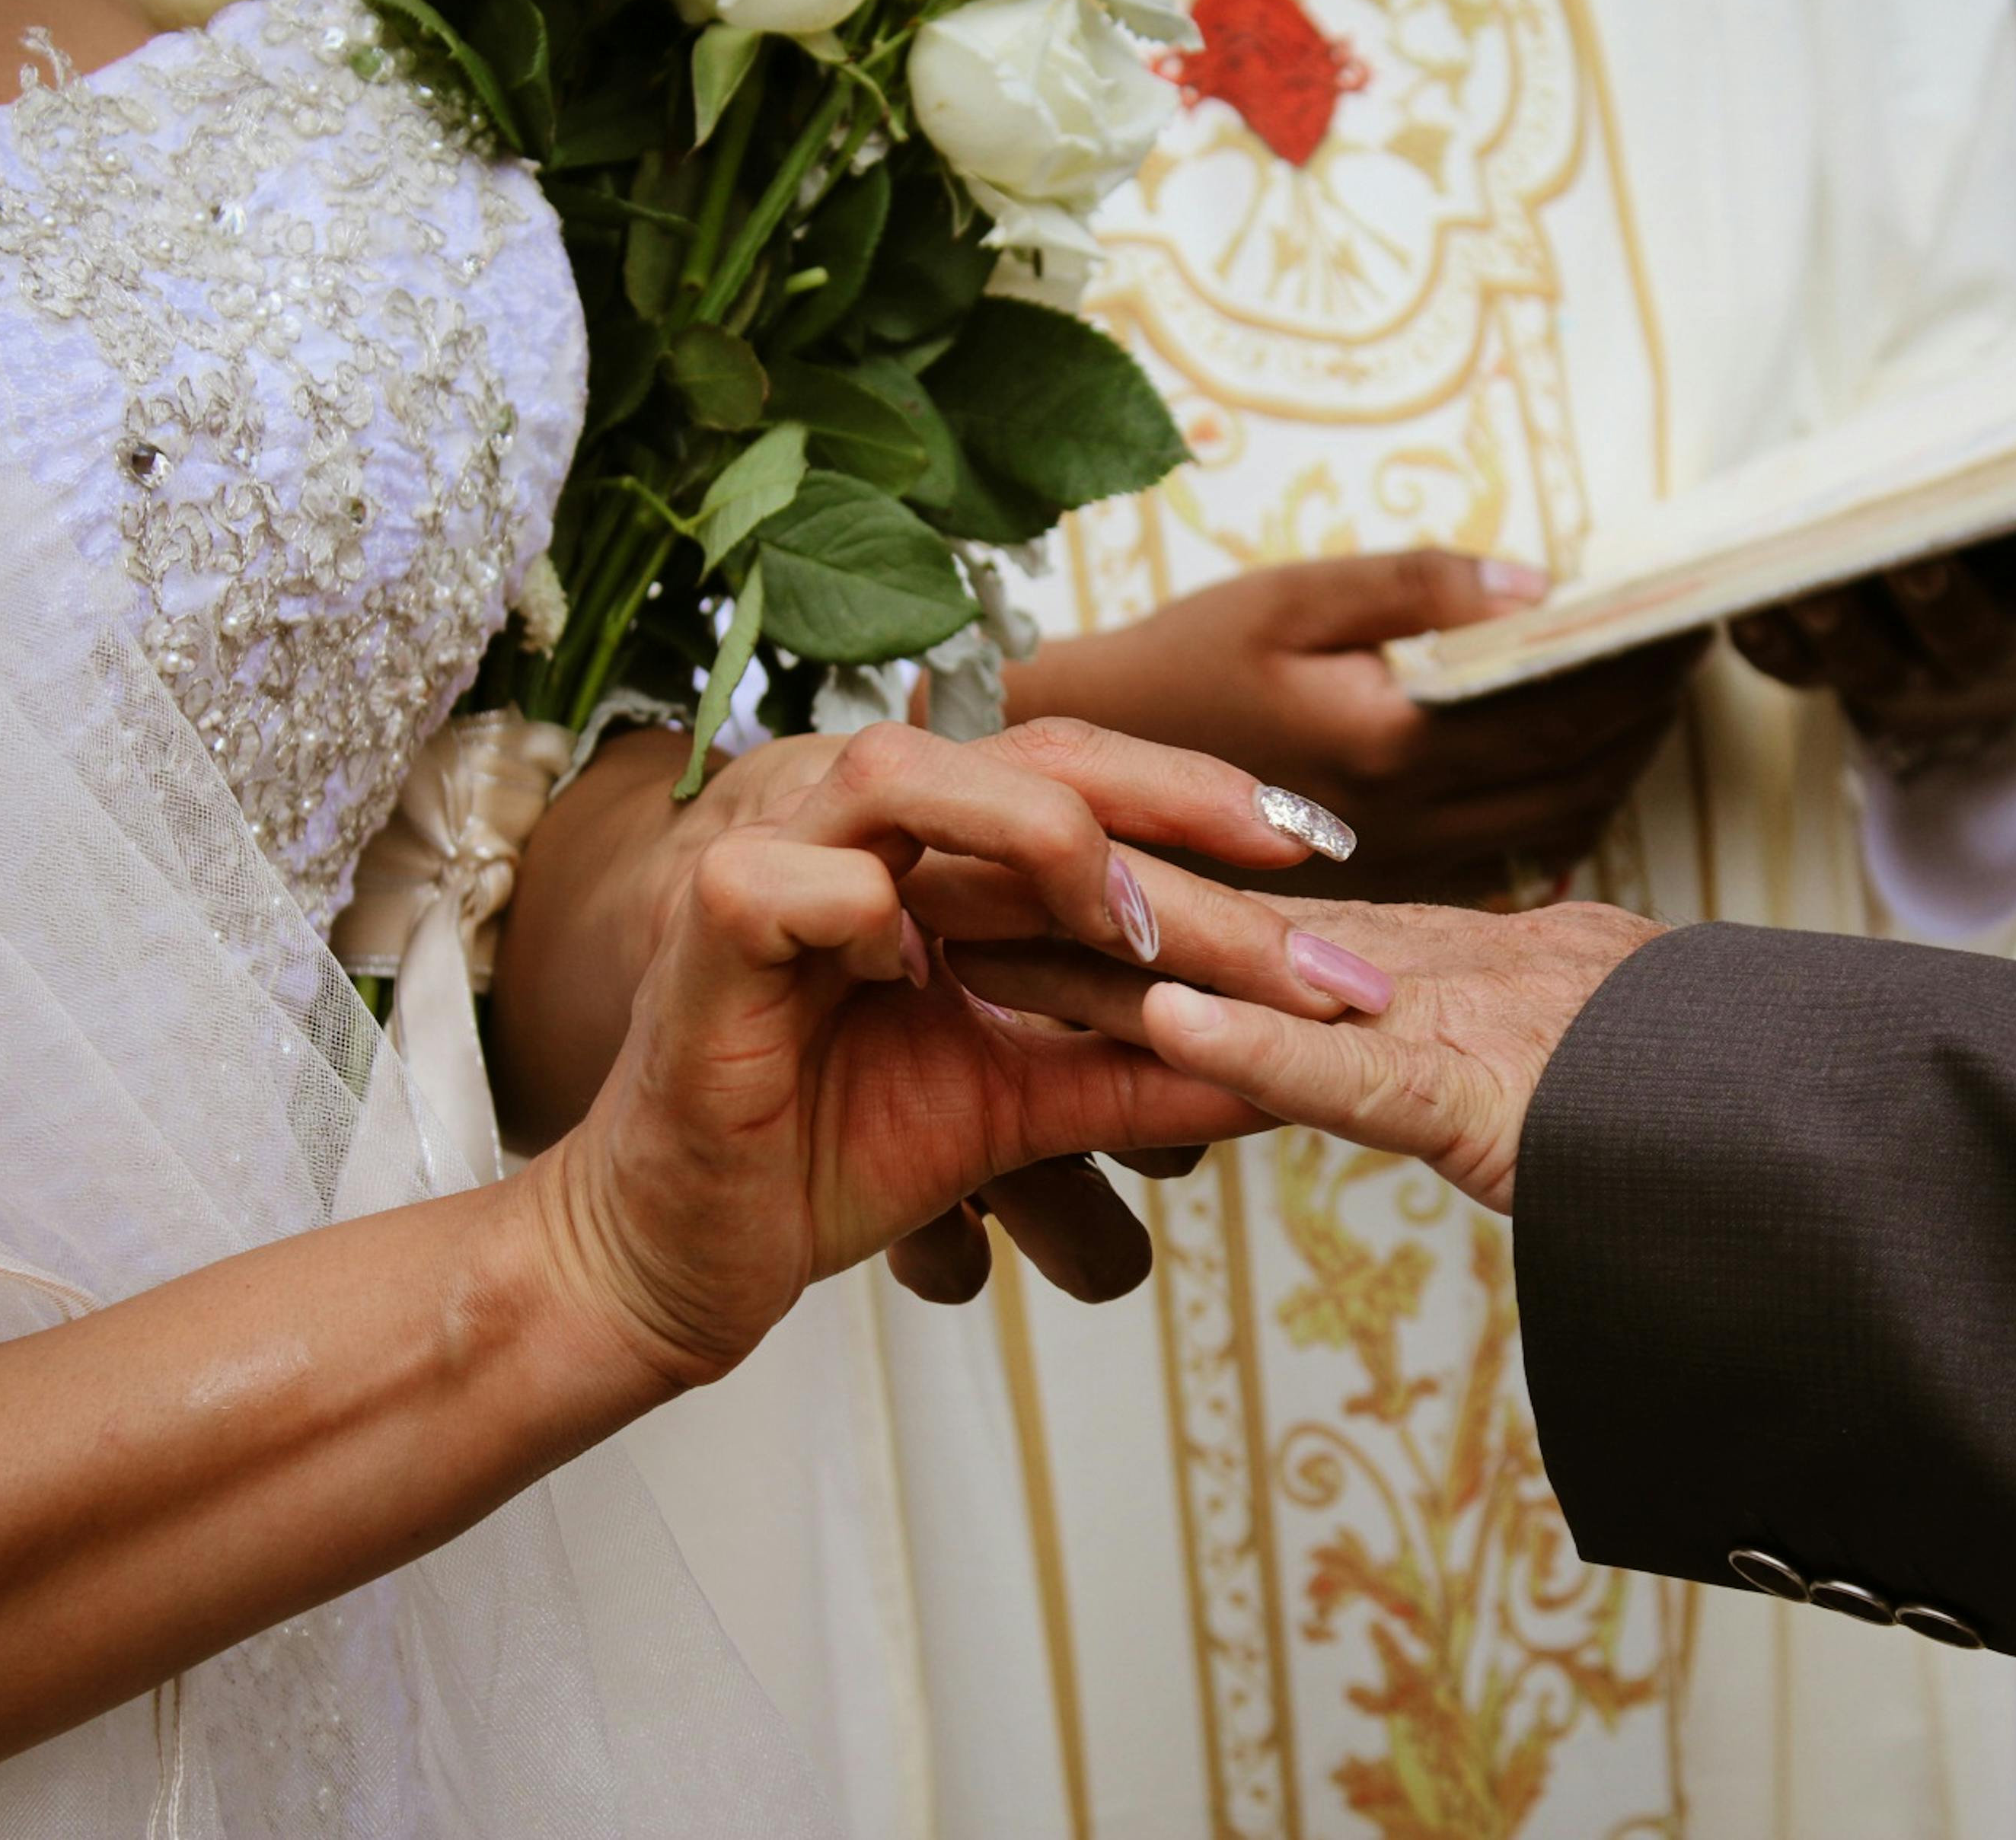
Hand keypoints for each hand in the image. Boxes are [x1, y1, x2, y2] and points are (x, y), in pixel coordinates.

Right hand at [519, 721, 1373, 1386]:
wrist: (689, 1255)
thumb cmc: (835, 1156)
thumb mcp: (1022, 1105)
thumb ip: (1143, 1069)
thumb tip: (1297, 1061)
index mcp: (939, 858)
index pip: (1084, 781)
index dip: (1202, 800)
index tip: (1326, 853)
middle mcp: (863, 832)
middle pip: (1027, 760)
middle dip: (1170, 808)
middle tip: (1293, 878)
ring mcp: (777, 863)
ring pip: (906, 773)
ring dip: (1032, 836)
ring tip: (1127, 929)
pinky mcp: (702, 930)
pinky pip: (786, 877)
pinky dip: (858, 908)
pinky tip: (914, 972)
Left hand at [949, 896, 1663, 1215]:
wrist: (1824, 1128)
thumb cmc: (1703, 1108)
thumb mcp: (1563, 1069)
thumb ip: (1481, 1058)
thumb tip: (1437, 1056)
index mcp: (1431, 973)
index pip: (1240, 930)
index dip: (1111, 903)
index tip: (991, 885)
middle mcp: (1423, 974)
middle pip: (1207, 929)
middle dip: (1056, 907)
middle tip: (917, 880)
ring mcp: (1452, 1025)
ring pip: (1242, 984)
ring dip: (1097, 965)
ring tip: (965, 935)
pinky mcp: (1489, 1094)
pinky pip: (1351, 1075)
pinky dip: (1248, 1055)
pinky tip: (1146, 1032)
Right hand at [1005, 551, 1708, 901]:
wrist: (1099, 762)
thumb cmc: (1186, 662)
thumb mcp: (1293, 597)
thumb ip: (1420, 589)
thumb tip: (1540, 587)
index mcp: (1397, 747)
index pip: (1561, 715)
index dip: (1635, 669)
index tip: (1687, 617)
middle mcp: (1415, 824)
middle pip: (1577, 776)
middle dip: (1643, 713)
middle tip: (1684, 651)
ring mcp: (1407, 863)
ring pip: (1558, 822)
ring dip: (1614, 763)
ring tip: (1645, 697)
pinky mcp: (1394, 880)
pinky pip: (1515, 853)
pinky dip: (1565, 807)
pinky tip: (1580, 764)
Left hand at [1729, 471, 2015, 741]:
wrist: (1987, 650)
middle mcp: (1989, 647)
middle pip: (1965, 629)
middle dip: (1940, 592)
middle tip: (1914, 555)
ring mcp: (1905, 671)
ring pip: (1870, 659)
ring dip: (1838, 621)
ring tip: (1808, 579)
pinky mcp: (1830, 676)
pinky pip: (1795, 671)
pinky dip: (1767, 641)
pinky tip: (1738, 605)